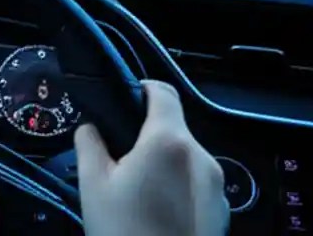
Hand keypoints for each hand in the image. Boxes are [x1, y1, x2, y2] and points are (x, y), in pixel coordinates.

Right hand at [74, 80, 227, 235]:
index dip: (141, 90)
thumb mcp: (92, 186)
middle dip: (148, 138)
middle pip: (174, 128)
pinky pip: (198, 185)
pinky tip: (158, 216)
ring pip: (186, 158)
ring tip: (138, 196)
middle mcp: (202, 158)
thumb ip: (90, 144)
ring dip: (164, 165)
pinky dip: (179, 189)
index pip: (162, 91)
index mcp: (169, 142)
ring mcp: (218, 188)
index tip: (125, 103)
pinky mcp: (223, 213)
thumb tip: (91, 128)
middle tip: (120, 164)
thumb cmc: (123, 233)